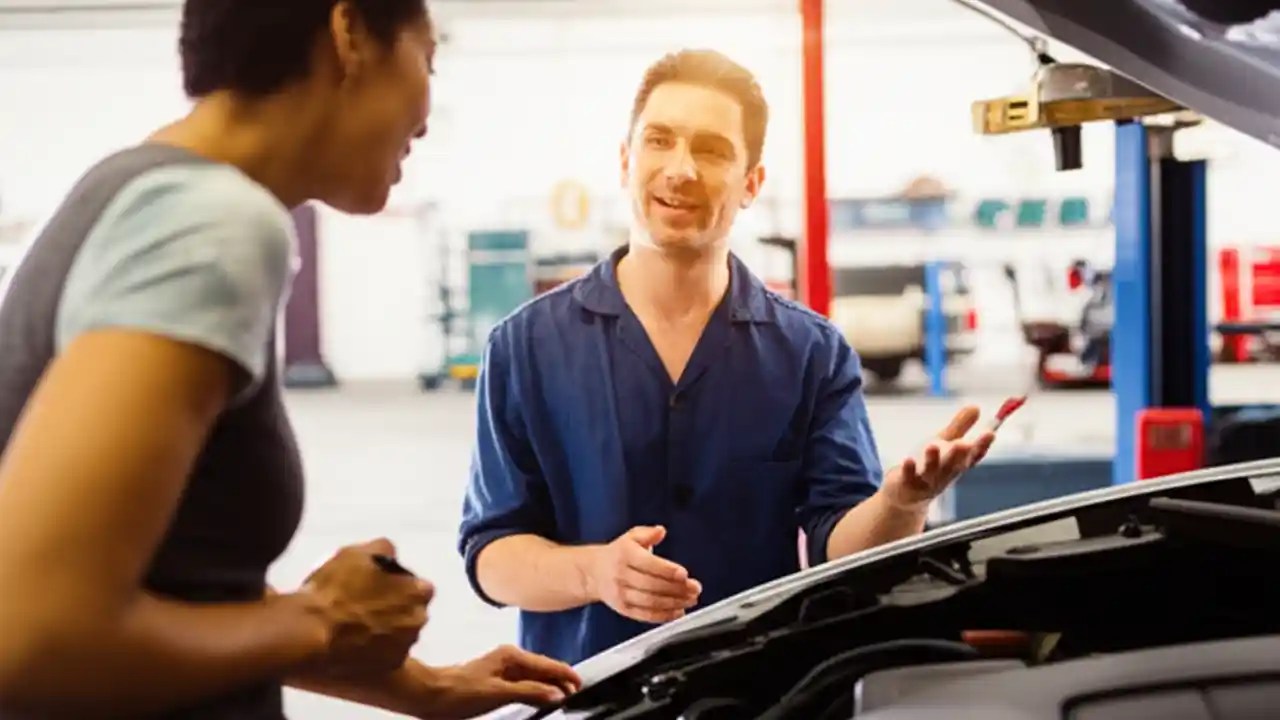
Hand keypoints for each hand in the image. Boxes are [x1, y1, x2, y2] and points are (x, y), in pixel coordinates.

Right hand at [298, 538, 433, 676]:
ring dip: (384, 631)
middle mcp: (418, 622)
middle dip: (394, 609)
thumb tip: (390, 554)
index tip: (377, 586)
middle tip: (363, 606)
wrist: (308, 635)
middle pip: (410, 612)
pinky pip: (385, 657)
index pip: (417, 586)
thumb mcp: (357, 553)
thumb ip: (383, 549)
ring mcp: (403, 650)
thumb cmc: (334, 591)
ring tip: (352, 627)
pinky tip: (353, 645)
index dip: (398, 585)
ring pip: (398, 636)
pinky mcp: (386, 670)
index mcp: (418, 593)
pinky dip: (374, 652)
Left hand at [408, 646, 582, 718]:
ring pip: (533, 676)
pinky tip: (538, 697)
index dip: (565, 674)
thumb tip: (555, 692)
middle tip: (575, 693)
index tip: (579, 683)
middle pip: (542, 669)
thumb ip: (529, 691)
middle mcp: (507, 659)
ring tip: (562, 696)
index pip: (547, 664)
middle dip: (559, 680)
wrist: (430, 695)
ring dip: (548, 686)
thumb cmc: (458, 692)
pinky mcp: (495, 681)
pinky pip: (523, 684)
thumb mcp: (498, 693)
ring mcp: (501, 670)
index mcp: (511, 656)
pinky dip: (535, 690)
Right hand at [589, 526, 700, 623]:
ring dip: (674, 603)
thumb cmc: (619, 554)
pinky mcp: (624, 609)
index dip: (667, 570)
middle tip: (695, 588)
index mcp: (624, 555)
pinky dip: (664, 616)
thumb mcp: (632, 537)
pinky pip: (645, 615)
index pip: (648, 564)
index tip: (684, 574)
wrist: (594, 572)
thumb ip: (648, 533)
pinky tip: (678, 612)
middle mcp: (621, 575)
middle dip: (676, 588)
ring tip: (691, 600)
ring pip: (650, 602)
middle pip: (652, 585)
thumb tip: (660, 531)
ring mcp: (621, 594)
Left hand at [882, 406, 994, 511]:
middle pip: (953, 464)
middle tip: (964, 444)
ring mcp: (926, 481)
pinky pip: (908, 476)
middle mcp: (944, 474)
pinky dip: (909, 469)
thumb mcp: (944, 444)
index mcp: (957, 464)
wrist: (906, 498)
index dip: (982, 446)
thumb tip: (976, 407)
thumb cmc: (929, 467)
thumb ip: (960, 427)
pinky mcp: (907, 484)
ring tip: (932, 446)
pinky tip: (908, 459)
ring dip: (933, 459)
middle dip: (959, 454)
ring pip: (931, 470)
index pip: (973, 455)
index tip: (990, 433)